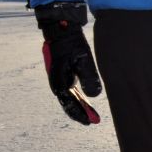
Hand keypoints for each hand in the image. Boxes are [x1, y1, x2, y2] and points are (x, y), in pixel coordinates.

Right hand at [35, 2, 101, 124]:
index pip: (69, 104)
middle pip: (69, 102)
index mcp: (59, 82)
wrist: (61, 28)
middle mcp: (57, 82)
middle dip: (81, 112)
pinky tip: (85, 99)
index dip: (80, 114)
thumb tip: (94, 97)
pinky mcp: (63, 71)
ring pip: (70, 96)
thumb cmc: (72, 42)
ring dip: (80, 104)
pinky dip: (78, 95)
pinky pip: (70, 88)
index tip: (90, 122)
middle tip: (94, 121)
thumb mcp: (82, 58)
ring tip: (92, 113)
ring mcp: (59, 77)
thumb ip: (89, 77)